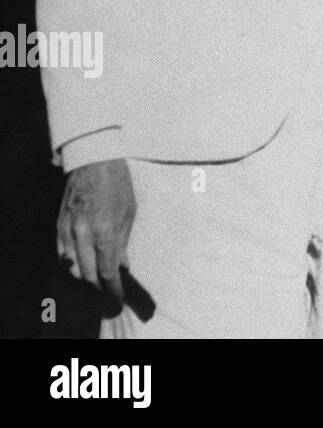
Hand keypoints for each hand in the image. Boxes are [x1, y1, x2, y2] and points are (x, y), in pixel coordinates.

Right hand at [56, 158, 134, 298]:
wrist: (93, 161)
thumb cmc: (117, 184)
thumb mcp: (129, 212)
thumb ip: (123, 242)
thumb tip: (122, 265)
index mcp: (105, 230)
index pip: (106, 271)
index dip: (113, 287)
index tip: (119, 294)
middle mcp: (83, 234)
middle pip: (87, 274)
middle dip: (99, 286)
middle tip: (109, 288)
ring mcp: (68, 230)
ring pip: (72, 267)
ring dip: (84, 277)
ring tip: (97, 278)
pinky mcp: (59, 226)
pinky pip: (62, 254)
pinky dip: (71, 265)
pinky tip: (81, 265)